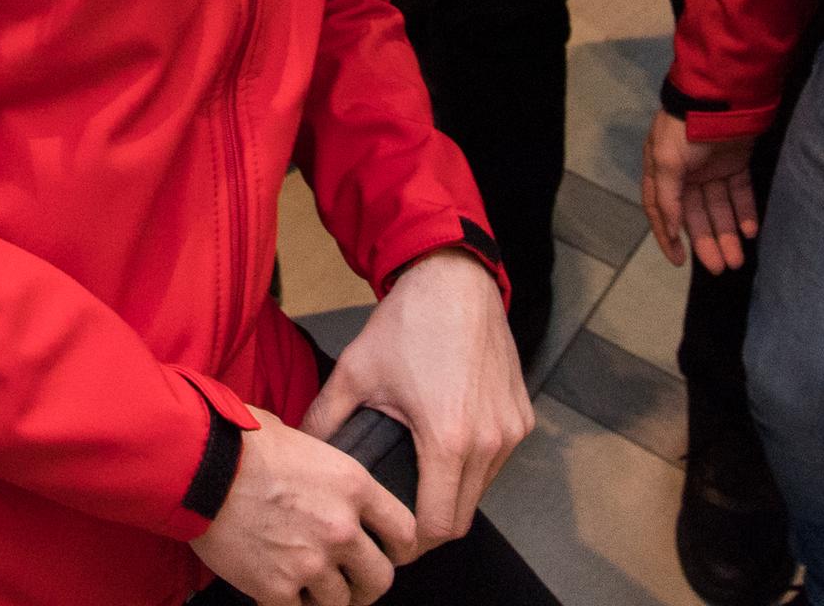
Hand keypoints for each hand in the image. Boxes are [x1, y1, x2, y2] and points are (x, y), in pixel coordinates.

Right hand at [186, 411, 410, 605]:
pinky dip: (290, 604)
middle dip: (367, 582)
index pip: (405, 532)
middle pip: (381, 577)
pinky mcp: (276, 587)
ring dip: (328, 596)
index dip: (400, 547)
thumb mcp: (302, 440)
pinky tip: (279, 589)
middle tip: (352, 579)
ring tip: (311, 585)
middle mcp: (340, 528)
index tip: (389, 552)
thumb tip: (329, 485)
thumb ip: (327, 472)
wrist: (197, 465)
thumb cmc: (241, 441)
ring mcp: (310, 562)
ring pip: (341, 602)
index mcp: (353, 486)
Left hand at [300, 253, 529, 548]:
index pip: (438, 527)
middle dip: (430, 527)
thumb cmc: (408, 323)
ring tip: (419, 484)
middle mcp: (489, 442)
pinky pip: (497, 461)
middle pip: (463, 518)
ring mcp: (511, 430)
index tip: (389, 537)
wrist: (455, 280)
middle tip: (398, 518)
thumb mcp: (355, 372)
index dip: (411, 543)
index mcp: (448, 440)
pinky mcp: (522, 416)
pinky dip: (474, 467)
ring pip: (482, 491)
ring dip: (454, 496)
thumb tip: (301, 450)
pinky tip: (444, 450)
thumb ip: (325, 418)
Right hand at [643, 117, 759, 272]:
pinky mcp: (736, 163)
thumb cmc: (686, 129)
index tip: (680, 262)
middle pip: (696, 215)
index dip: (667, 237)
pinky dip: (745, 212)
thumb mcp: (666, 160)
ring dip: (728, 234)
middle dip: (707, 242)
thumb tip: (672, 231)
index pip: (661, 211)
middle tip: (721, 268)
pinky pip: (740, 193)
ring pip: (719, 208)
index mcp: (661, 171)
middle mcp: (685, 173)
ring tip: (738, 260)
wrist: (722, 96)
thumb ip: (667, 198)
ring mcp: (712, 168)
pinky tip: (751, 231)